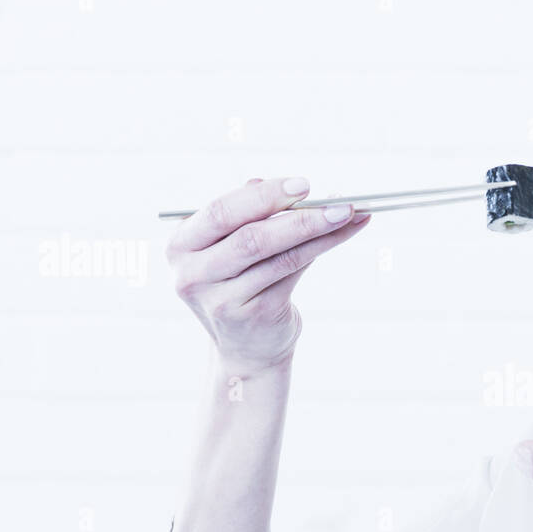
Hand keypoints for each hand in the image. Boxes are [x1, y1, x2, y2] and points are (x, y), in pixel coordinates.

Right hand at [165, 176, 373, 375]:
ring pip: (278, 256)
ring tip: (350, 216)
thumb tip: (293, 189)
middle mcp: (194, 274)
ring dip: (320, 232)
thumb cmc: (240, 283)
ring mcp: (222, 300)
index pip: (221, 213)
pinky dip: (321, 249)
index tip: (303, 184)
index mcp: (181, 246)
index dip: (263, 197)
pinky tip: (341, 235)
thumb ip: (253, 216)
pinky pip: (293, 273)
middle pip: (250, 237)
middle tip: (337, 203)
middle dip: (298, 216)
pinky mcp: (254, 315)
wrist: (245, 347)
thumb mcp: (233, 246)